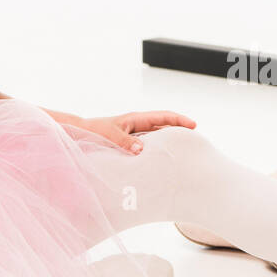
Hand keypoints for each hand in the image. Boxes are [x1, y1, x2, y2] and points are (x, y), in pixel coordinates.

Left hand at [72, 110, 196, 152]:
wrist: (81, 133)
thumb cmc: (94, 131)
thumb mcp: (110, 136)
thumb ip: (126, 143)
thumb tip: (142, 150)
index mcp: (136, 119)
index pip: (164, 117)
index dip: (180, 120)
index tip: (194, 125)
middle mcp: (138, 125)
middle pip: (165, 125)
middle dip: (180, 130)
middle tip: (196, 139)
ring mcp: (136, 134)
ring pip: (159, 136)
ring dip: (171, 140)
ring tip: (184, 150)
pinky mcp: (132, 143)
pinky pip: (150, 145)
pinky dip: (159, 148)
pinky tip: (163, 158)